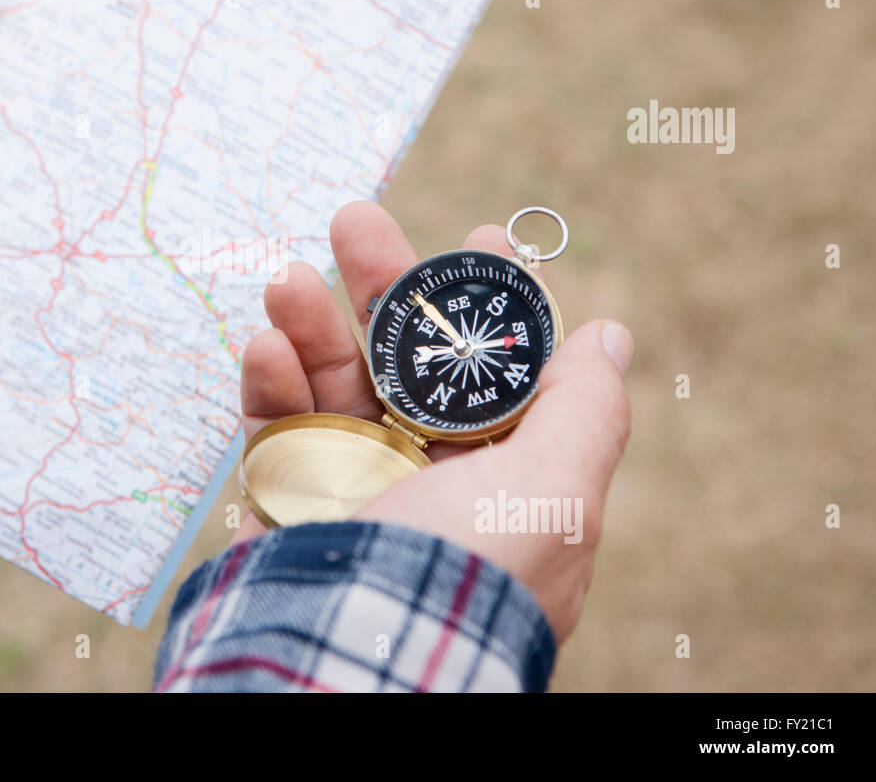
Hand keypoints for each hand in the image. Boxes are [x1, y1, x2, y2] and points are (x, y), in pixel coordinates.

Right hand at [235, 202, 631, 641]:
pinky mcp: (288, 495)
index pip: (493, 369)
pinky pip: (275, 424)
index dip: (486, 302)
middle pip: (403, 358)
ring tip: (287, 279)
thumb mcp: (556, 493)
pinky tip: (264, 345)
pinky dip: (267, 380)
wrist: (356, 654)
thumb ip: (584, 410)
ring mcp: (353, 481)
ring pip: (330, 380)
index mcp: (497, 474)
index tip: (480, 237)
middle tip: (357, 220)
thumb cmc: (469, 573)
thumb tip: (611, 336)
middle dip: (384, 286)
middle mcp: (426, 474)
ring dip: (309, 322)